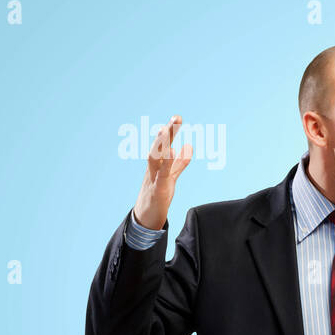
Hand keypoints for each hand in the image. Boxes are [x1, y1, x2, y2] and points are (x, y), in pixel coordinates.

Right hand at [133, 115, 192, 229]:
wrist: (146, 216)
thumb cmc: (157, 194)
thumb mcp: (171, 176)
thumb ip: (180, 162)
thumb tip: (188, 146)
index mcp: (157, 163)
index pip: (164, 144)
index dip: (170, 131)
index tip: (177, 117)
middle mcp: (153, 167)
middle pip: (159, 146)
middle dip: (167, 132)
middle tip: (176, 117)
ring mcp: (153, 177)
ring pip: (155, 157)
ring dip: (160, 143)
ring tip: (166, 129)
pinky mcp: (158, 189)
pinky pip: (162, 174)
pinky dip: (167, 162)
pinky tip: (171, 152)